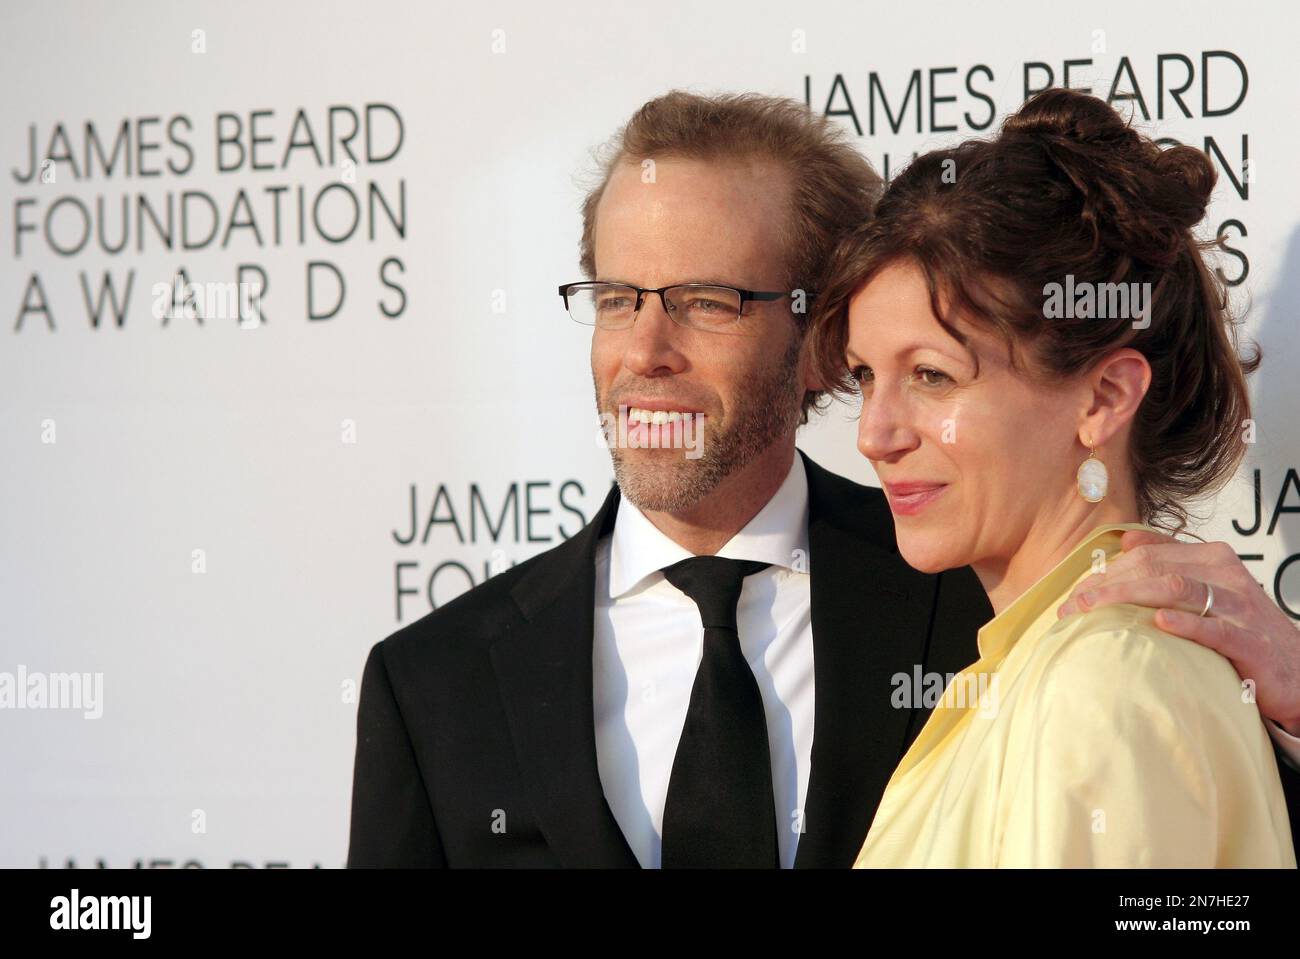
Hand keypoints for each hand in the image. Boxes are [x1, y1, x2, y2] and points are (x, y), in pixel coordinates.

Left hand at [1057, 529, 1299, 734]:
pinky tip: (1159, 623)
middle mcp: (1225, 574)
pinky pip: (1215, 628)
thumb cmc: (1243, 629)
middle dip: (1106, 586)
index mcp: (1210, 558)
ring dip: (1127, 599)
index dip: (1105, 573)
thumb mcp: (1209, 587)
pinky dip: (1186, 624)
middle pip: (1154, 568)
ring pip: (1176, 589)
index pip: (1146, 555)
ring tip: (1094, 611)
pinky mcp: (1251, 641)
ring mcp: (1239, 605)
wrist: (1297, 670)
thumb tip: (1126, 540)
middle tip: (1072, 608)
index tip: (1074, 595)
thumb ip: (1170, 560)